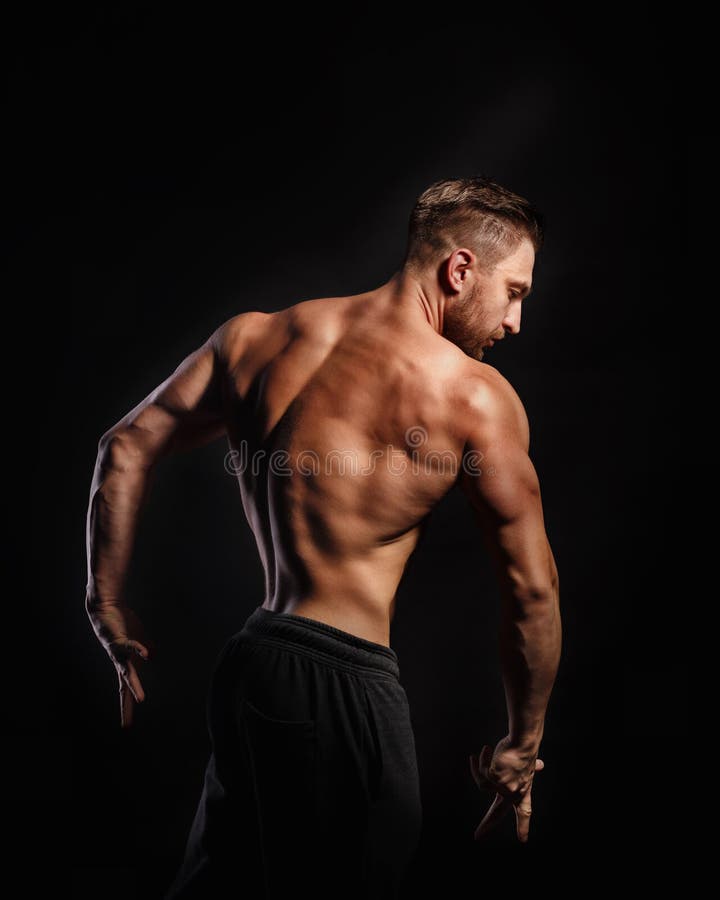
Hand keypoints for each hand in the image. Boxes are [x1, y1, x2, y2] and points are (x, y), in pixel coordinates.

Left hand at [86, 599, 153, 727]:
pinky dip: (139, 650)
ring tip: (142, 699)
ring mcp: (118, 652)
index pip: (125, 689)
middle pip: (123, 688)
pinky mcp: (120, 639)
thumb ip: (145, 647)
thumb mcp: (137, 637)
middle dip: (126, 706)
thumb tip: (153, 657)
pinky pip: (132, 646)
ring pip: (126, 673)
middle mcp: (119, 662)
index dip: (127, 706)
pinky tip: (147, 655)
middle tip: (127, 726)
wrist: (106, 606)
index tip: (126, 725)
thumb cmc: (121, 621)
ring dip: (134, 686)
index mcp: (124, 663)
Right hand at [469, 736, 544, 842]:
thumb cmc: (524, 749)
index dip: (523, 826)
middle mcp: (513, 792)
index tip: (523, 839)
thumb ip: (532, 768)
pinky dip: (481, 760)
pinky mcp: (495, 778)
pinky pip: (481, 772)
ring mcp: (504, 787)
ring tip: (480, 753)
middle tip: (477, 836)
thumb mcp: (527, 764)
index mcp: (523, 790)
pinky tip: (486, 750)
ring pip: (482, 785)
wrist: (523, 742)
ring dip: (477, 769)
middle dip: (486, 825)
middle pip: (496, 814)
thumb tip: (541, 765)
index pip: (524, 812)